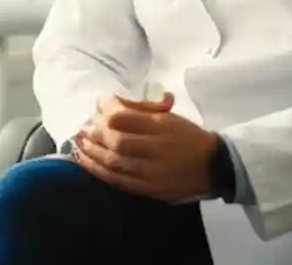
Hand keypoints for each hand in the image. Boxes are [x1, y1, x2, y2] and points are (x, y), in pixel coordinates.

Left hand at [74, 91, 218, 202]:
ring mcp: (150, 172)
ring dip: (92, 152)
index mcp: (162, 126)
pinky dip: (98, 170)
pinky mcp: (146, 189)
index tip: (99, 104)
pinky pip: (117, 180)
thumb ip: (141, 109)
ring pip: (113, 162)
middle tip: (85, 128)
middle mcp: (155, 149)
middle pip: (116, 141)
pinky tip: (85, 162)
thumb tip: (108, 103)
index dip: (107, 110)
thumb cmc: (188, 136)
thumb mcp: (169, 116)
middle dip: (96, 133)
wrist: (212, 166)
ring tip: (79, 143)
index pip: (125, 117)